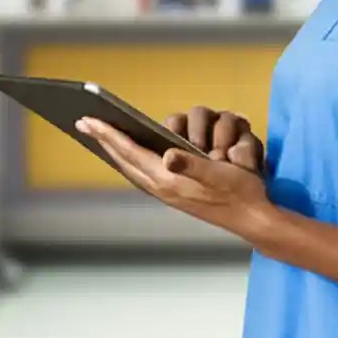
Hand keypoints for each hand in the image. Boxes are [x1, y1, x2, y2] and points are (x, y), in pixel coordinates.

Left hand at [75, 117, 272, 238]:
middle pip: (124, 159)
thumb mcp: (219, 174)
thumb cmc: (239, 192)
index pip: (130, 152)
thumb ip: (192, 165)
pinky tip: (131, 154)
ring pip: (135, 165)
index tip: (87, 120)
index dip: (108, 135)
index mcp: (167, 181)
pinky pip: (145, 173)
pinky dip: (133, 161)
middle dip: (104, 141)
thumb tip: (169, 156)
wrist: (253, 217)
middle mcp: (162, 185)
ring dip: (124, 150)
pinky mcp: (175, 191)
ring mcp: (167, 189)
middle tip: (84, 123)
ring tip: (110, 134)